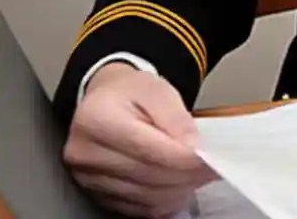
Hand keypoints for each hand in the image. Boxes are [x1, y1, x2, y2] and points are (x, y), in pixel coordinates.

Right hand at [63, 63, 216, 216]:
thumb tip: (192, 149)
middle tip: (211, 168)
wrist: (105, 101)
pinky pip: (137, 208)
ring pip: (145, 197)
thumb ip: (177, 118)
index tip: (211, 159)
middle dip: (186, 175)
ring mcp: (88, 178)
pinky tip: (178, 185)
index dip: (185, 159)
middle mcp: (85, 153)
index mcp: (97, 120)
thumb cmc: (131, 93)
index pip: (149, 150)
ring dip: (177, 190)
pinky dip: (163, 200)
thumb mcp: (157, 90)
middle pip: (147, 176)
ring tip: (197, 175)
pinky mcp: (97, 194)